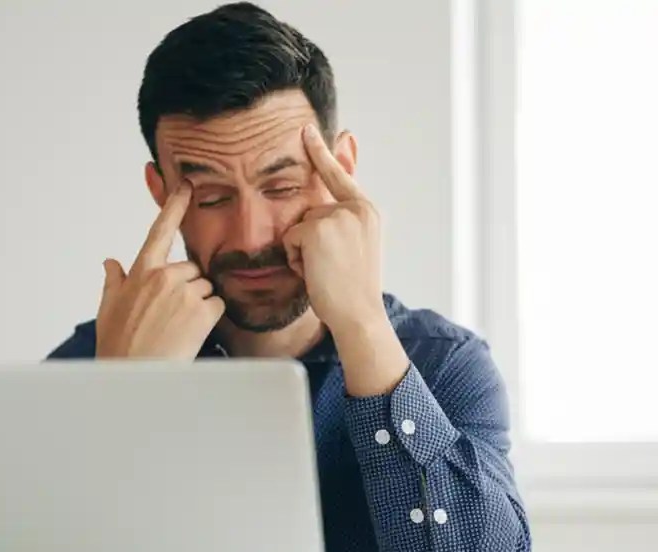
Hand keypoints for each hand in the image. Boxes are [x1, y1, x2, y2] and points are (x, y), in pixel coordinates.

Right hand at [95, 181, 225, 358]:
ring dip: (199, 304)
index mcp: (140, 272)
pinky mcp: (203, 311)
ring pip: (206, 288)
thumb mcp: (108, 311)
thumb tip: (110, 262)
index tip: (185, 186)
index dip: (174, 206)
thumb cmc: (119, 348)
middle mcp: (163, 276)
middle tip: (172, 317)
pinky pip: (218, 304)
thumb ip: (113, 282)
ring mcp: (185, 292)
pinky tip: (192, 333)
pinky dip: (211, 318)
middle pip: (191, 269)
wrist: (134, 379)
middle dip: (188, 287)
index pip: (159, 231)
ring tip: (178, 329)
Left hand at [282, 124, 385, 337]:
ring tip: (325, 271)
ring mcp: (338, 216)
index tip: (307, 129)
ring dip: (302, 251)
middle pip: (310, 210)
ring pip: (297, 224)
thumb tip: (326, 203)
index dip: (322, 152)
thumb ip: (342, 218)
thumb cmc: (353, 289)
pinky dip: (295, 258)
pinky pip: (289, 238)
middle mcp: (356, 208)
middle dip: (310, 240)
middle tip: (332, 267)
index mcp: (367, 211)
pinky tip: (315, 273)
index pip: (341, 175)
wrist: (359, 315)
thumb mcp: (355, 246)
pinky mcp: (318, 229)